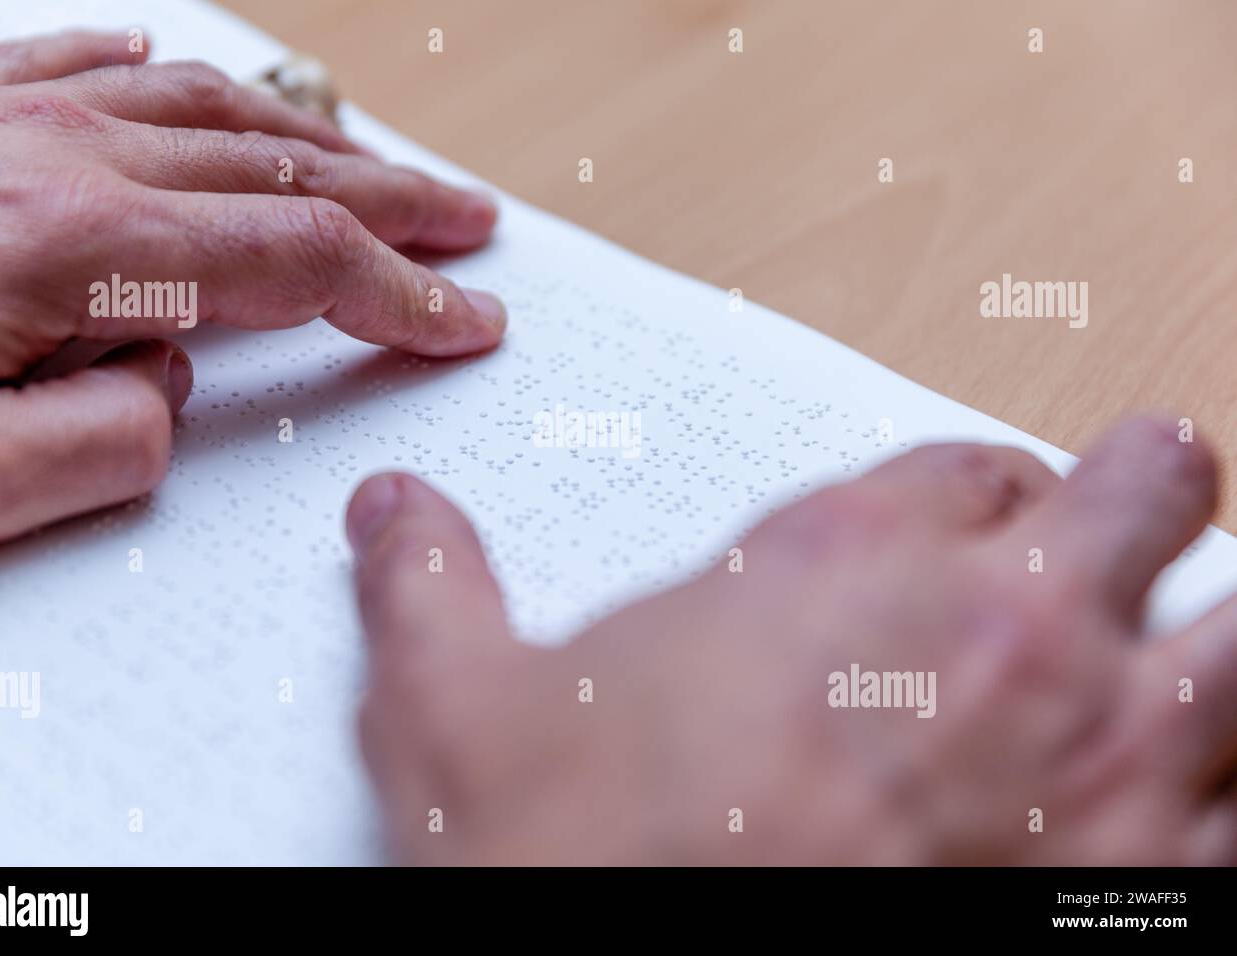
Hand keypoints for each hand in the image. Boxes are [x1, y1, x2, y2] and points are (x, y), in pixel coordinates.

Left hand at [0, 31, 504, 554]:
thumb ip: (101, 447)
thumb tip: (166, 389)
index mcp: (66, 243)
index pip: (298, 259)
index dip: (403, 293)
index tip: (465, 321)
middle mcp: (46, 157)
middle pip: (276, 168)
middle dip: (393, 201)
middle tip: (466, 220)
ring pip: (198, 105)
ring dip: (306, 137)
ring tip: (367, 162)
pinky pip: (76, 63)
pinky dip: (158, 74)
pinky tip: (180, 73)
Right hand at [347, 417, 1236, 863]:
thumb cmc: (577, 864)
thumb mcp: (459, 707)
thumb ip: (432, 586)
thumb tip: (393, 517)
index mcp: (841, 564)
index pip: (966, 463)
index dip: (973, 487)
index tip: (963, 522)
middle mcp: (992, 635)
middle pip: (1146, 489)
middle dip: (1143, 497)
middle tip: (1123, 530)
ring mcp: (1091, 758)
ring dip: (1220, 643)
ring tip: (1191, 662)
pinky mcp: (1141, 890)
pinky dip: (1229, 797)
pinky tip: (1189, 815)